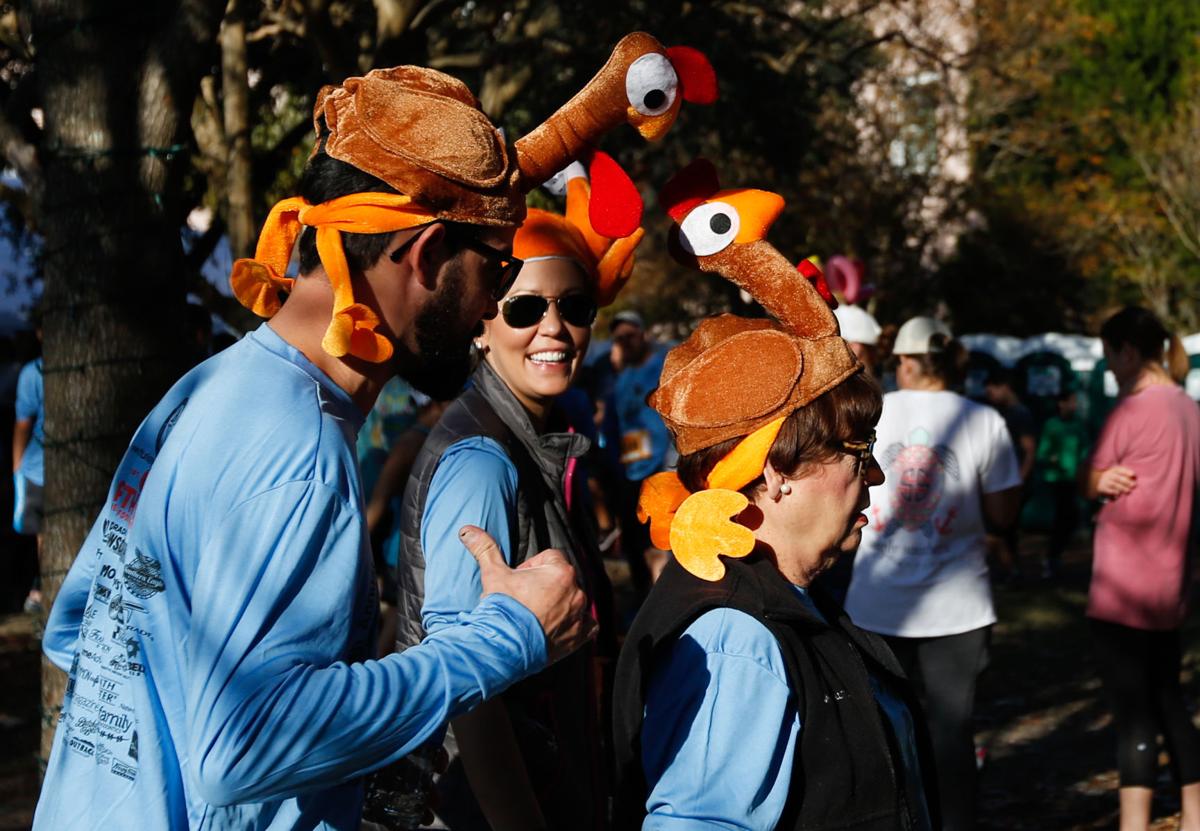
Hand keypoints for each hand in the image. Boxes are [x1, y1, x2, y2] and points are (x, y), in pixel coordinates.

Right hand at [459, 525, 595, 663]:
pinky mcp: (580, 636)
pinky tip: (558, 628)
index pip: (550, 557)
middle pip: (561, 579)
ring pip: (573, 601)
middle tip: (524, 600)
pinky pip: (587, 626)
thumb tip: (467, 530)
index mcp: (561, 571)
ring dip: (559, 605)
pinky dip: (576, 625)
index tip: (519, 581)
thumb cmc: (502, 609)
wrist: (505, 648)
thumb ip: (486, 549)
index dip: (532, 567)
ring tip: (535, 616)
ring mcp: (579, 614)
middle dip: (545, 586)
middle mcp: (576, 591)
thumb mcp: (493, 575)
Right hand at [1097, 465, 1136, 497]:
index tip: (1133, 474)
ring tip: (1128, 491)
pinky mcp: (1103, 488)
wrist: (1099, 480)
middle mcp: (1109, 475)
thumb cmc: (1114, 477)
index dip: (1126, 472)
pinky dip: (1115, 492)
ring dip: (1122, 488)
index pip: (1120, 470)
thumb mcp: (1118, 473)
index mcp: (1114, 470)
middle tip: (1133, 485)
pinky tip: (1120, 493)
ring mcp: (1105, 481)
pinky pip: (1110, 491)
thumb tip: (1135, 478)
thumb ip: (1126, 474)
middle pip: (1118, 478)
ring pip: (1114, 485)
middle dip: (1126, 482)